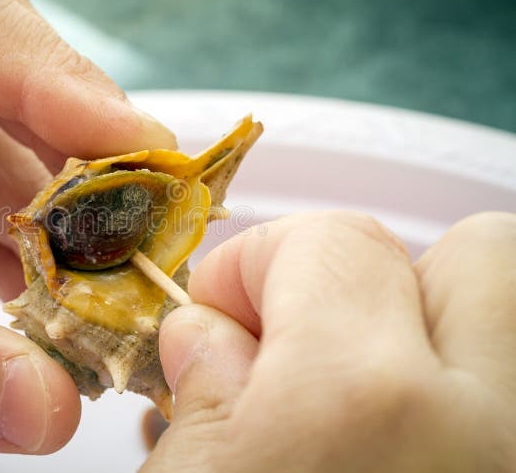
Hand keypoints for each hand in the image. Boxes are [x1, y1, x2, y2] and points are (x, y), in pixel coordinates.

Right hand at [146, 212, 515, 471]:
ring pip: (511, 321)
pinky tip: (404, 449)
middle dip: (381, 279)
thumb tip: (212, 333)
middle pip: (477, 253)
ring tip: (366, 401)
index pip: (334, 239)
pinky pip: (512, 397)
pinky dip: (461, 397)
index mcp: (362, 399)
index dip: (260, 264)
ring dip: (436, 335)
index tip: (221, 319)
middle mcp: (485, 422)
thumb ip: (203, 387)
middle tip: (316, 351)